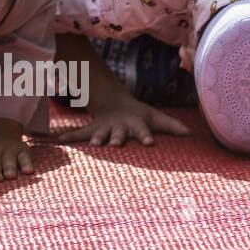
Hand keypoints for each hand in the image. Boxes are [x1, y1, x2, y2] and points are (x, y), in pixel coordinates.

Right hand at [56, 93, 189, 146]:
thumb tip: (191, 134)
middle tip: (115, 144)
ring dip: (94, 139)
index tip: (149, 142)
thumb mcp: (156, 118)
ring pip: (98, 133)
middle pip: (118, 133)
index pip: (142, 130)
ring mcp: (104, 127)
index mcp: (135, 123)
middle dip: (116, 139)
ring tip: (91, 145)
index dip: (145, 135)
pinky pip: (78, 133)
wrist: (115, 104)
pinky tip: (57, 140)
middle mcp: (118, 126)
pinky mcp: (92, 129)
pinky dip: (68, 136)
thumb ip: (172, 126)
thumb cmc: (140, 115)